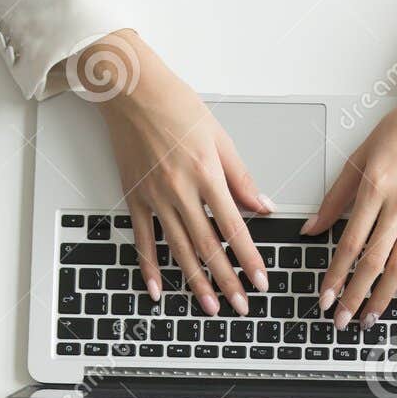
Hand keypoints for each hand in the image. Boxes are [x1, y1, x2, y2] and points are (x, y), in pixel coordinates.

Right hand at [80, 31, 271, 316]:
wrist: (132, 91)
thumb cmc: (176, 106)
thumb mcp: (220, 137)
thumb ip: (242, 178)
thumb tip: (263, 207)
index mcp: (207, 175)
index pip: (235, 229)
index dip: (249, 259)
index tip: (261, 282)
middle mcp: (181, 191)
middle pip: (209, 247)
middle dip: (227, 282)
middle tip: (240, 306)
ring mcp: (156, 198)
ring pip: (180, 250)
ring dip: (196, 282)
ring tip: (209, 307)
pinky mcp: (135, 198)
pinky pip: (144, 241)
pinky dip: (150, 268)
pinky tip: (158, 289)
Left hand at [308, 49, 396, 328]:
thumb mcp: (360, 156)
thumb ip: (335, 197)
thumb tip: (310, 228)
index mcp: (375, 187)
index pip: (350, 243)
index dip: (335, 275)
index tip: (324, 297)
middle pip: (373, 262)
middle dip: (354, 296)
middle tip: (341, 321)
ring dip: (382, 298)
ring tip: (368, 319)